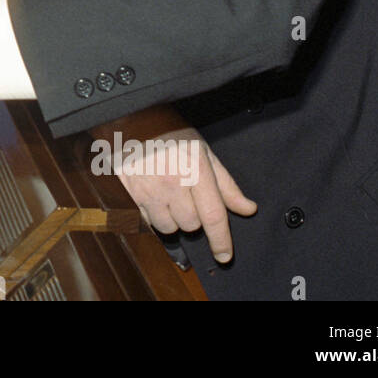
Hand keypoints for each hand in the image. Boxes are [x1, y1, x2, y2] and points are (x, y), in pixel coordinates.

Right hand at [94, 108, 255, 262]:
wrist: (130, 122)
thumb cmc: (169, 133)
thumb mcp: (203, 151)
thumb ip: (226, 184)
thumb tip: (247, 209)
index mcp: (195, 169)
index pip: (213, 215)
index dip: (221, 240)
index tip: (224, 255)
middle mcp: (172, 183)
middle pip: (191, 224)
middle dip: (193, 216)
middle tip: (187, 194)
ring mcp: (149, 190)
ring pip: (169, 227)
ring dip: (173, 219)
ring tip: (169, 195)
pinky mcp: (131, 195)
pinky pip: (148, 221)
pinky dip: (154, 215)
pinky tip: (154, 195)